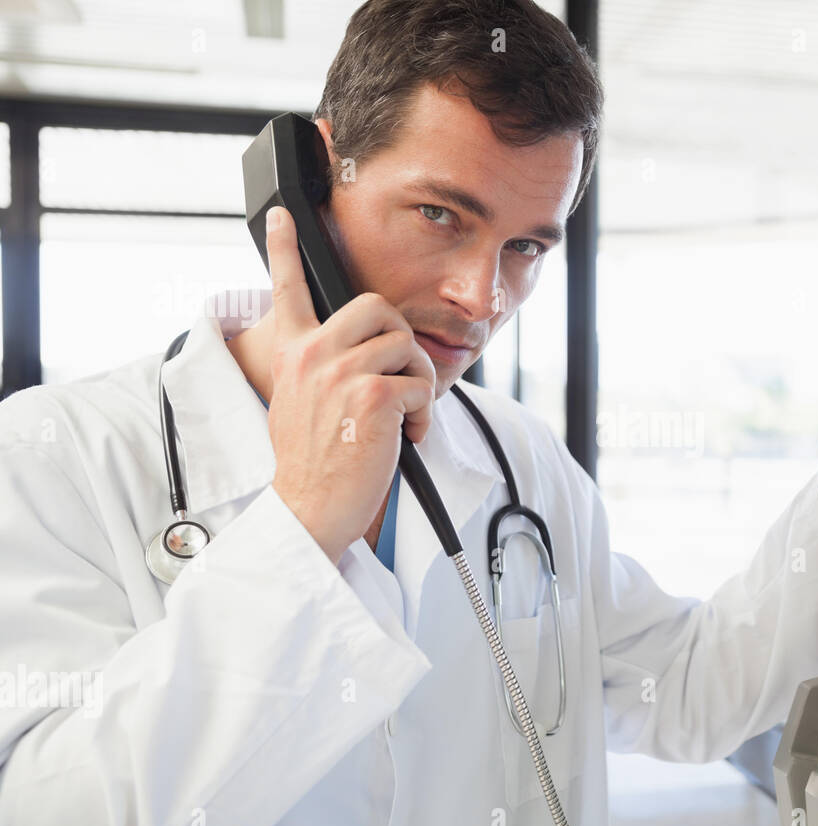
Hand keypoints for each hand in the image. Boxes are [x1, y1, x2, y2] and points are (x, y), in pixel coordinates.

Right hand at [263, 205, 435, 564]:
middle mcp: (312, 355)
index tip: (280, 215)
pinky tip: (405, 437)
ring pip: (407, 347)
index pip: (286, 290)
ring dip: (418, 383)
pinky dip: (424, 415)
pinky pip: (421, 385)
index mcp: (292, 353)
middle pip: (377, 307)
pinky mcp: (373, 397)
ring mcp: (342, 373)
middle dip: (401, 338)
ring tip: (403, 416)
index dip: (282, 248)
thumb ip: (320, 368)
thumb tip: (361, 352)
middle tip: (401, 374)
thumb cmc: (315, 461)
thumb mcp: (300, 403)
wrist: (311, 506)